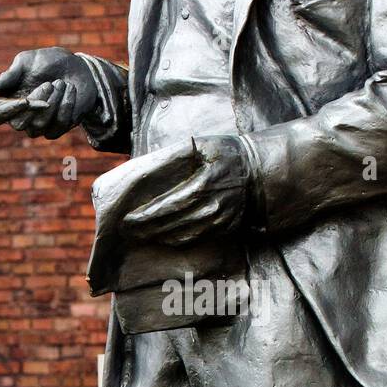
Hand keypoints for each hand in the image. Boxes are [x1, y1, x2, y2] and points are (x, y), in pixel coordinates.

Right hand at [0, 47, 98, 137]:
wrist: (76, 66)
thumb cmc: (46, 62)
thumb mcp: (25, 62)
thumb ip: (8, 76)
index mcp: (7, 101)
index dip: (6, 111)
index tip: (23, 100)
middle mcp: (20, 116)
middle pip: (18, 124)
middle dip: (35, 104)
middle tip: (48, 84)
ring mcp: (38, 125)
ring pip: (39, 125)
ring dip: (53, 101)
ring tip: (60, 82)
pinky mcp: (57, 128)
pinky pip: (58, 124)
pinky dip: (66, 104)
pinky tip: (70, 88)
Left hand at [121, 135, 250, 245]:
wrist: (260, 171)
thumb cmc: (226, 153)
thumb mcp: (202, 146)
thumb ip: (176, 155)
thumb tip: (147, 165)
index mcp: (204, 184)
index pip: (168, 205)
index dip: (146, 215)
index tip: (127, 218)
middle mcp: (212, 206)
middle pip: (172, 223)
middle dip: (146, 229)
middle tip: (126, 230)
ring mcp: (220, 220)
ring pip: (183, 235)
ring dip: (158, 237)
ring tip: (139, 235)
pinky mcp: (225, 228)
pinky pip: (197, 238)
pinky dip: (176, 240)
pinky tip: (162, 237)